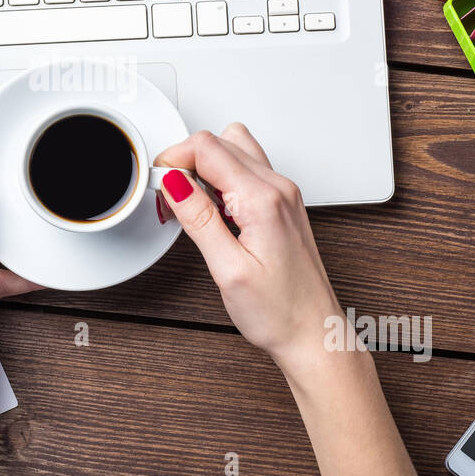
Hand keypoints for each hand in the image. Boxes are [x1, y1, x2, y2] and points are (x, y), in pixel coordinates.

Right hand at [154, 124, 339, 371]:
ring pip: (235, 148)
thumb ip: (198, 218)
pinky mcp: (283, 203)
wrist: (314, 334)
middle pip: (219, 140)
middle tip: (172, 200)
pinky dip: (223, 178)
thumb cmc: (279, 312)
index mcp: (264, 199)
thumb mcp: (227, 269)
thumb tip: (174, 181)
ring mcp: (284, 194)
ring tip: (194, 204)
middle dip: (186, 161)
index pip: (207, 147)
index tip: (160, 187)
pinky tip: (216, 209)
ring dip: (206, 166)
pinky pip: (248, 169)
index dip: (174, 160)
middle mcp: (279, 188)